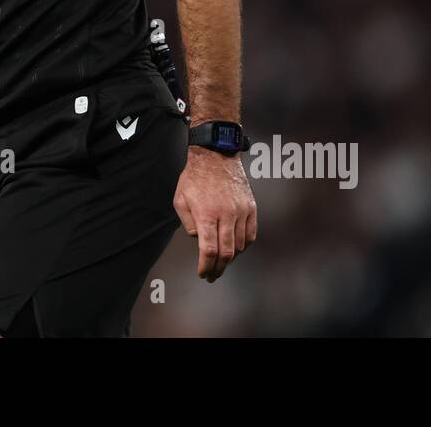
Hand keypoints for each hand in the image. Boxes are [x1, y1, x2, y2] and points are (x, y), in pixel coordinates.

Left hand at [173, 146, 257, 281]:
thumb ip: (187, 223)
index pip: (209, 251)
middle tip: (213, 275)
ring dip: (231, 258)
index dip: (206, 267)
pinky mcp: (251, 207)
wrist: (216, 155)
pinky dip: (244, 245)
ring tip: (222, 261)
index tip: (202, 273)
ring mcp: (241, 212)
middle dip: (218, 269)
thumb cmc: (194, 177)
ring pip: (240, 246)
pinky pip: (251, 234)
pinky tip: (236, 248)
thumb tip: (198, 239)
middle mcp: (226, 215)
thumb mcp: (180, 199)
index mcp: (206, 214)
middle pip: (226, 253)